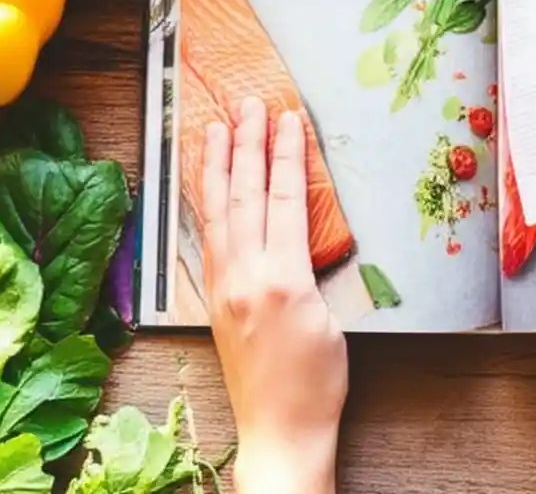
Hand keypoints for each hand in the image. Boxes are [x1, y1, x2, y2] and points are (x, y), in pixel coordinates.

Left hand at [201, 96, 347, 493]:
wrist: (281, 430)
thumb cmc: (317, 384)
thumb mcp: (331, 320)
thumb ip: (310, 271)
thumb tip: (298, 238)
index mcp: (282, 280)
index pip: (284, 200)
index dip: (288, 155)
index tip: (289, 118)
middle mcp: (245, 277)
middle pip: (247, 195)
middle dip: (249, 145)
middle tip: (250, 105)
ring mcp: (223, 287)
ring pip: (217, 212)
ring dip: (217, 165)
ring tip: (215, 127)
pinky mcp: (214, 300)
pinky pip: (207, 239)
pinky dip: (204, 204)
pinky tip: (204, 185)